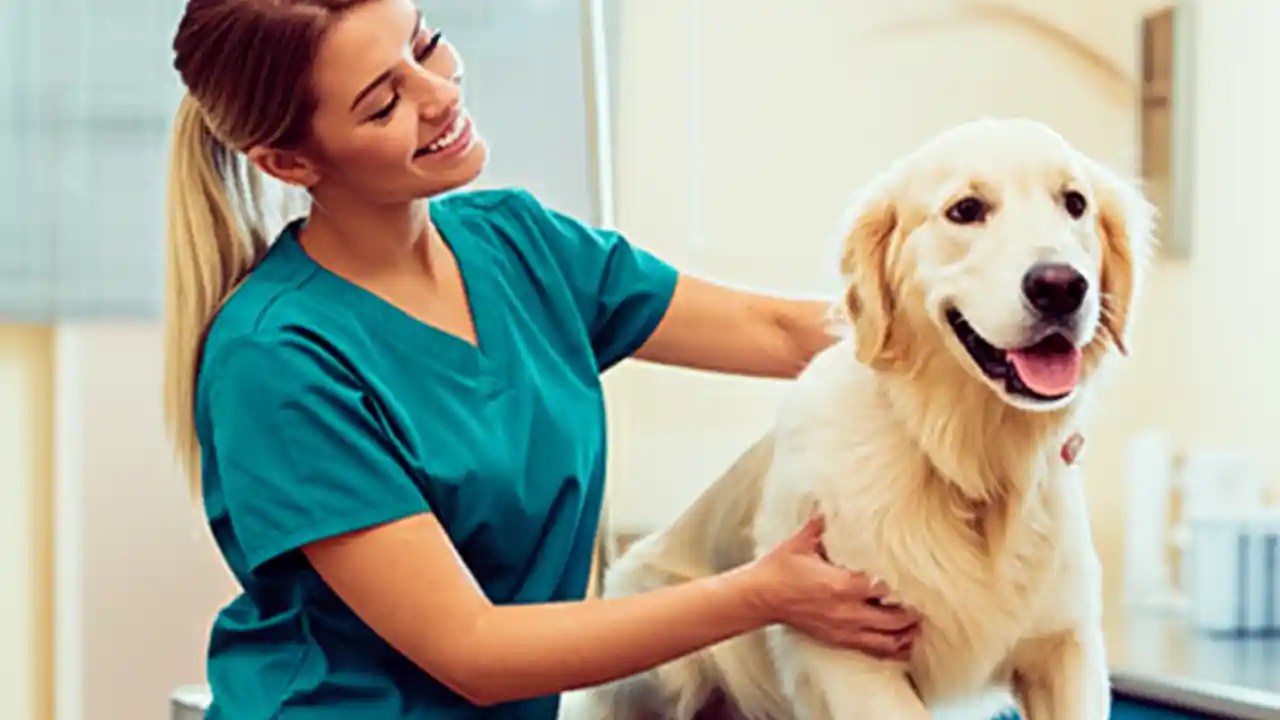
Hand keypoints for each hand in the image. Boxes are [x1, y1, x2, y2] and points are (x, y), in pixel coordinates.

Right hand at [744, 514, 920, 660]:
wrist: (759, 598)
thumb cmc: (778, 569)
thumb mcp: (799, 542)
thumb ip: (819, 524)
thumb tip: (830, 504)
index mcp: (841, 585)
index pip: (883, 588)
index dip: (903, 586)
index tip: (917, 579)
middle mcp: (846, 611)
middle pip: (894, 619)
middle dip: (912, 613)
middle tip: (926, 603)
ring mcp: (843, 629)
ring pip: (887, 641)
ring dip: (906, 634)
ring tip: (918, 625)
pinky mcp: (838, 640)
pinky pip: (873, 650)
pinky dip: (891, 649)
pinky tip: (902, 643)